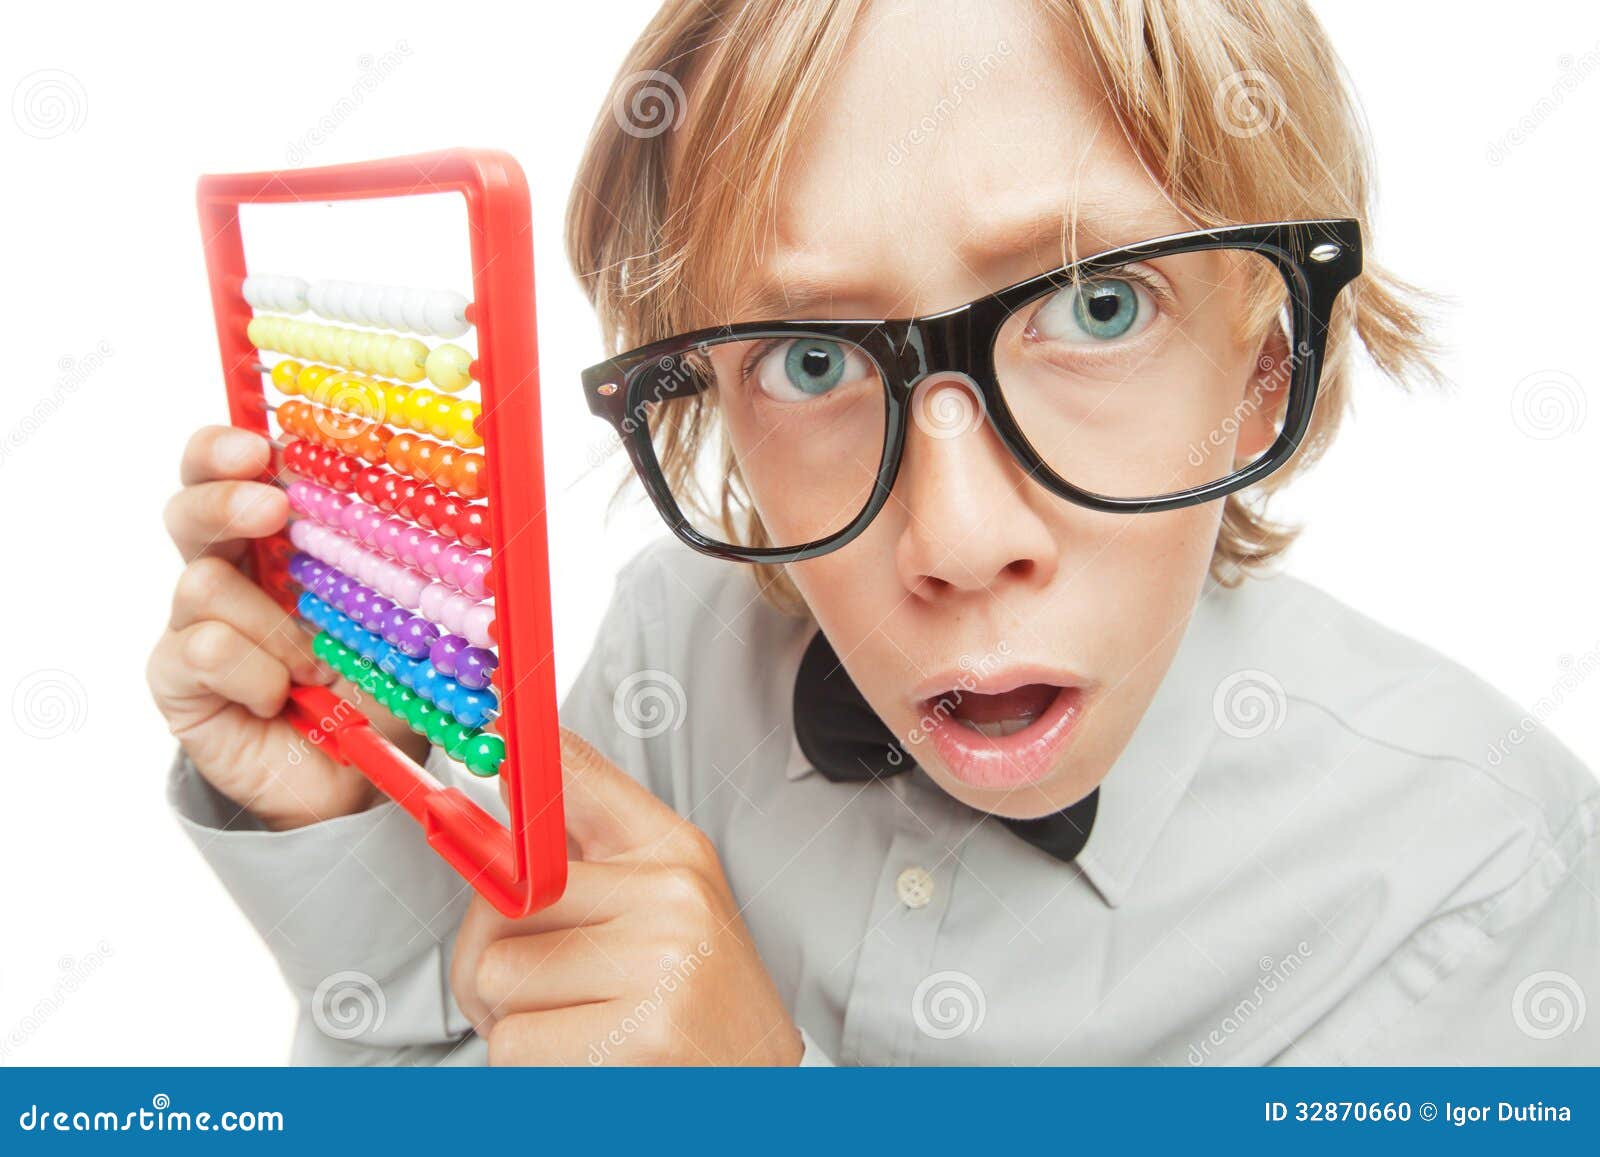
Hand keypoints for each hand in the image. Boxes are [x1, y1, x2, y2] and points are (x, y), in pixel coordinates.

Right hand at [146, 425, 428, 829]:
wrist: (354, 781)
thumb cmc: (378, 690)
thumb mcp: (411, 622)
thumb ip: (425, 570)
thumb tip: (488, 519)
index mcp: (282, 541)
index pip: (232, 470)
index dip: (227, 448)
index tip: (260, 444)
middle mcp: (233, 571)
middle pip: (188, 505)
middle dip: (222, 497)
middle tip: (270, 509)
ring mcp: (197, 622)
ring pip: (202, 583)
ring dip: (273, 627)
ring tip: (313, 666)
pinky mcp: (176, 676)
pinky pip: (204, 648)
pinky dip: (257, 674)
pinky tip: (281, 698)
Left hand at [452, 729, 802, 1065]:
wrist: (756, 1091)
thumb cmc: (693, 1003)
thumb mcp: (662, 909)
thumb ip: (587, 856)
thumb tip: (497, 777)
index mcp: (672, 854)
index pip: (579, 779)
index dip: (519, 759)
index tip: (485, 731)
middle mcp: (673, 895)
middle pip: (503, 902)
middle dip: (495, 959)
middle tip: (543, 994)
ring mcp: (662, 962)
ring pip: (497, 977)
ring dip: (515, 1022)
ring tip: (577, 1033)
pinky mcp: (644, 1035)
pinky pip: (514, 1044)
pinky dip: (533, 1070)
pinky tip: (590, 1065)